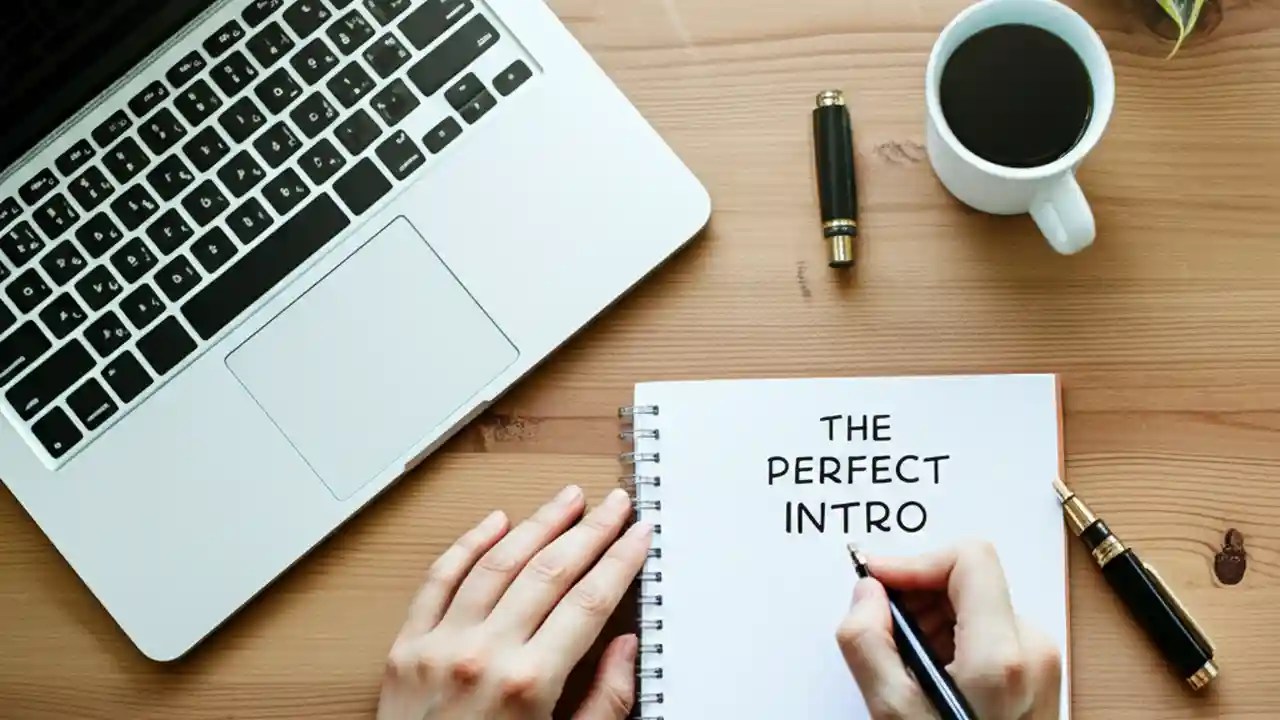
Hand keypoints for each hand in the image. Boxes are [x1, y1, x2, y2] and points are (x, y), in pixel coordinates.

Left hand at [378, 485, 652, 719]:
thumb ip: (605, 702)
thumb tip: (629, 646)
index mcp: (531, 684)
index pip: (590, 601)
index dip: (621, 561)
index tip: (640, 534)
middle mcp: (484, 656)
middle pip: (550, 571)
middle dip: (590, 531)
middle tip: (615, 503)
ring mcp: (440, 647)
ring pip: (497, 562)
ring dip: (537, 523)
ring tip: (566, 499)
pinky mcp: (405, 649)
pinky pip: (438, 580)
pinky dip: (467, 545)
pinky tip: (494, 521)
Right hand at [836, 541, 1062, 719]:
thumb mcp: (894, 715)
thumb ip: (868, 643)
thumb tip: (866, 595)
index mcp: (1001, 654)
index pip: (969, 558)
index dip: (914, 562)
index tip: (877, 580)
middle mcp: (1032, 649)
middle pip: (968, 579)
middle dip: (917, 595)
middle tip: (882, 627)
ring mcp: (1039, 662)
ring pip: (974, 604)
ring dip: (930, 620)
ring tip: (906, 663)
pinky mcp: (1036, 673)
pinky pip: (986, 631)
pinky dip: (949, 639)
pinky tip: (929, 676)